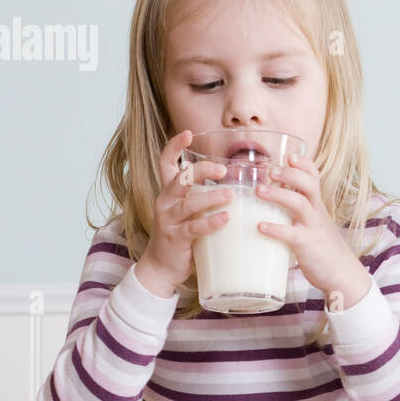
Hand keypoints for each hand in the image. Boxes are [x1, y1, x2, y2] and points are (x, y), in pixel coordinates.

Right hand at [136, 130, 232, 297]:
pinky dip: (210, 222)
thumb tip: (238, 183)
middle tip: (223, 170)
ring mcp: (168, 220)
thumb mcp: (190, 210)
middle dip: (201, 171)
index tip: (187, 133)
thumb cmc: (182, 234)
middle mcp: (165, 202)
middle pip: (181, 179)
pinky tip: (226, 218)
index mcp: (169, 192)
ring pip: (189, 203)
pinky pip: (194, 228)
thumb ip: (204, 196)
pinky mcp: (175, 238)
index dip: (174, 146)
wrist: (162, 267)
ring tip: (231, 195)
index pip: (165, 163)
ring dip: (211, 197)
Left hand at [255, 151, 370, 308]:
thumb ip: (295, 213)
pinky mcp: (308, 246)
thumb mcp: (313, 224)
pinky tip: (260, 226)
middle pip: (308, 184)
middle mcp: (317, 212)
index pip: (314, 177)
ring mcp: (313, 228)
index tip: (289, 155)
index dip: (304, 164)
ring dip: (278, 194)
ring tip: (259, 191)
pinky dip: (275, 229)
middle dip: (290, 174)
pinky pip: (292, 234)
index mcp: (317, 205)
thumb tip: (267, 204)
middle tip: (270, 170)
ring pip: (300, 204)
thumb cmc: (323, 249)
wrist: (343, 275)